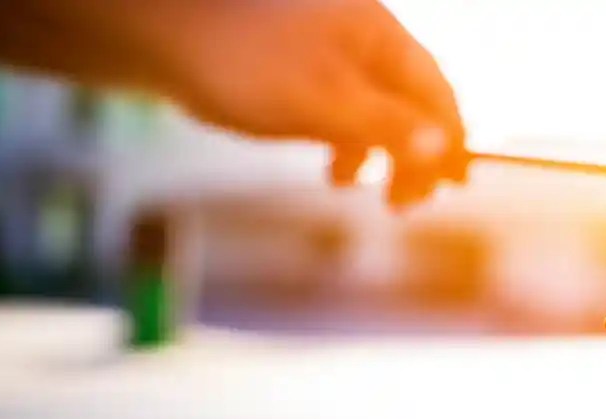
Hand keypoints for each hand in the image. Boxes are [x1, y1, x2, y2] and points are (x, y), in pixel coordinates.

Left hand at [157, 0, 465, 205]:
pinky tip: (325, 161)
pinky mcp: (290, 55)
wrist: (153, 33)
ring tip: (351, 185)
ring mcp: (322, 38)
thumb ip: (388, 126)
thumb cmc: (244, 67)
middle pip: (407, 96)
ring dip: (373, 147)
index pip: (435, 90)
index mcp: (376, 30)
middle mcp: (357, 28)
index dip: (450, 141)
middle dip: (411, 151)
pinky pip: (337, 98)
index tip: (451, 189)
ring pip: (370, 100)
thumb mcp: (325, 104)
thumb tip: (446, 148)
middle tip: (406, 204)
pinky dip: (340, 133)